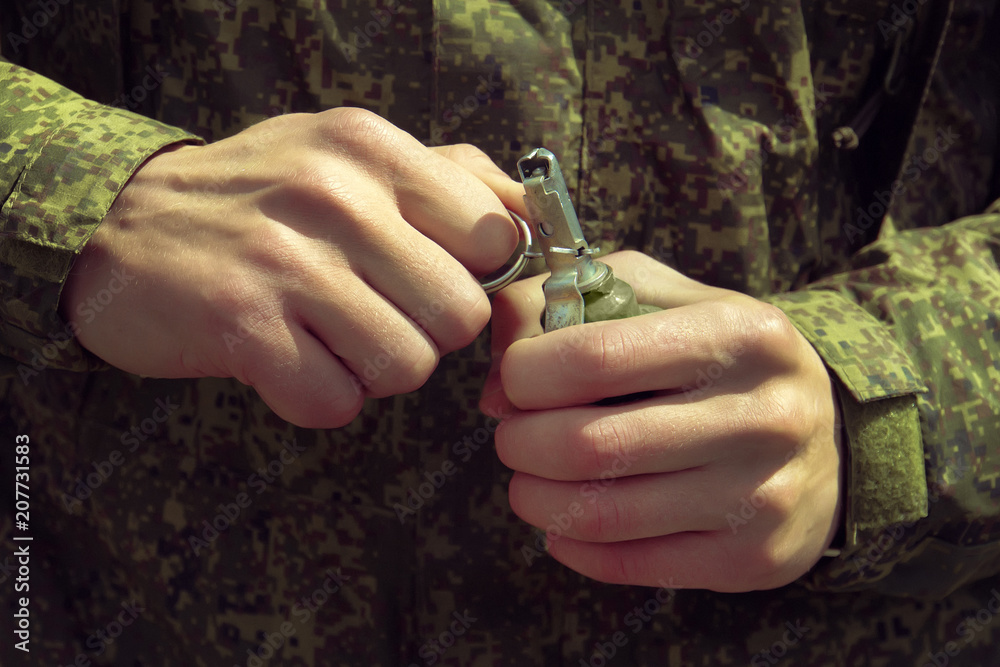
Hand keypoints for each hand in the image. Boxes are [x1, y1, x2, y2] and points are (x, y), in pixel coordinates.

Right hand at [61, 108, 521, 427]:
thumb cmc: (264, 193)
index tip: (437, 282)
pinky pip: (335, 403)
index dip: (478, 278)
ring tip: (330, 335)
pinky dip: (319, 396)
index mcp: (373, 149)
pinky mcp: (243, 326)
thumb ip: (453, 179)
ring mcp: (286, 262)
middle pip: (461, 317)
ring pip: (407, 367)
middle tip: (377, 314)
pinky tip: (290, 360)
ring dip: (375, 369)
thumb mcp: (353, 154)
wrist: (122, 220)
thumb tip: (540, 225)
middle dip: (428, 333)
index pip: (498, 239)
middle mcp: (335, 197)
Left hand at [480, 251, 842, 590]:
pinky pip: (629, 564)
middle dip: (520, 442)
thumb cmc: (724, 358)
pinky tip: (562, 523)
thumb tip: (500, 371)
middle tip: (514, 435)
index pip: (594, 356)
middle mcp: (760, 415)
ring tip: (528, 479)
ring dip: (535, 498)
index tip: (514, 381)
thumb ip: (575, 298)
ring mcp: (760, 495)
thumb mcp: (667, 298)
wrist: (832, 437)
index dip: (525, 373)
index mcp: (738, 334)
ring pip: (601, 513)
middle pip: (589, 443)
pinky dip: (571, 544)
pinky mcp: (751, 557)